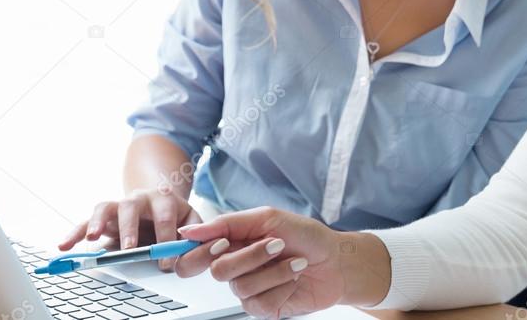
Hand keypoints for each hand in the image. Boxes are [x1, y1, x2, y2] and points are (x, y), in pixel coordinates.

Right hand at [57, 186, 200, 270]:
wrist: (158, 197)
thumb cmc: (174, 213)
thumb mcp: (190, 218)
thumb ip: (194, 232)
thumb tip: (192, 247)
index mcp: (163, 198)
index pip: (165, 217)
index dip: (166, 239)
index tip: (166, 260)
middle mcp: (139, 198)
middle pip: (132, 207)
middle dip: (130, 228)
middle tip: (129, 248)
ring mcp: (119, 204)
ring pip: (105, 208)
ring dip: (96, 222)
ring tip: (91, 238)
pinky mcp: (104, 215)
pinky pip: (85, 221)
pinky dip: (74, 233)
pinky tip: (64, 245)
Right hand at [174, 207, 388, 317]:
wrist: (337, 261)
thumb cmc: (306, 236)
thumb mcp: (268, 218)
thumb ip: (227, 223)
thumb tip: (189, 232)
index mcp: (232, 244)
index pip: (195, 254)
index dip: (199, 252)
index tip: (222, 243)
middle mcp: (237, 268)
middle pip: (217, 271)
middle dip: (250, 256)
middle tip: (274, 245)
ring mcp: (249, 290)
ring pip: (242, 286)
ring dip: (275, 270)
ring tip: (295, 261)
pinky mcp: (263, 308)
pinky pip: (259, 302)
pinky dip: (282, 285)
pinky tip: (295, 277)